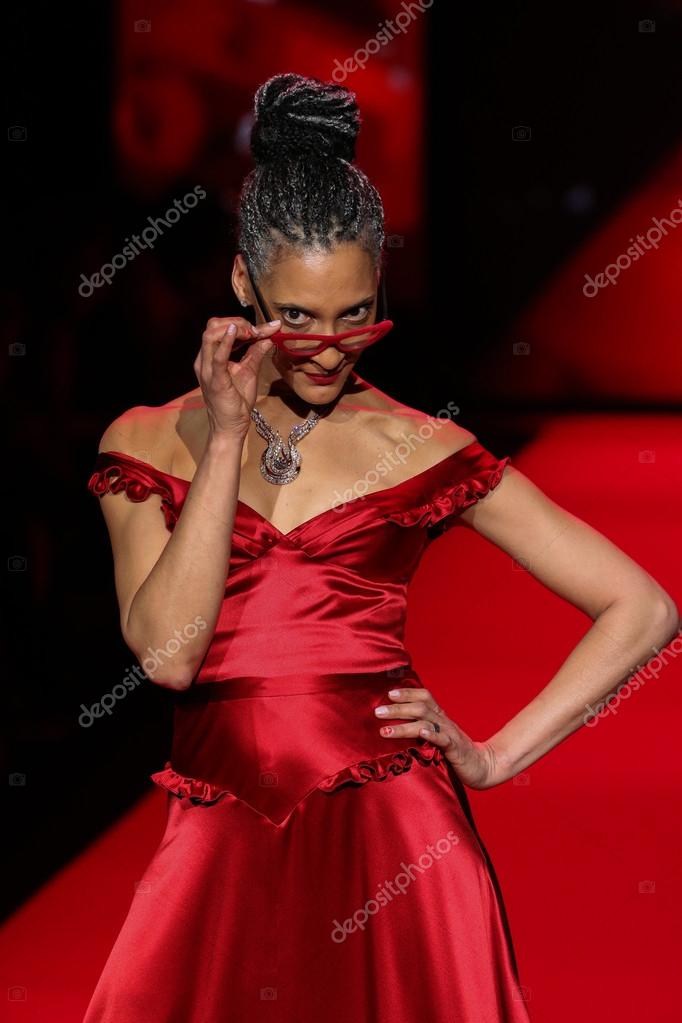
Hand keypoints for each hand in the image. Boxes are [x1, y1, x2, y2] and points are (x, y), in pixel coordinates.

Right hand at [194, 315, 280, 438]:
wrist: (231, 426)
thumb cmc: (237, 401)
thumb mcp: (249, 370)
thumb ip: (257, 351)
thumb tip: (270, 335)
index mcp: (210, 356)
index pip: (220, 328)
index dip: (241, 323)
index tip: (262, 329)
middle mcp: (204, 359)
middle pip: (213, 326)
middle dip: (236, 322)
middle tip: (256, 331)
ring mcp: (207, 369)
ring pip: (211, 335)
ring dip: (233, 328)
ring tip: (251, 333)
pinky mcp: (214, 379)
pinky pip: (217, 356)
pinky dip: (226, 341)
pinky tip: (236, 331)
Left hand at [374, 686, 502, 789]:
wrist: (483, 765)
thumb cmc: (455, 752)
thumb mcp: (438, 736)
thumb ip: (422, 728)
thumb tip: (395, 725)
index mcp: (439, 717)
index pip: (424, 697)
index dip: (407, 693)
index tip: (389, 694)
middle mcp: (443, 721)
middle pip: (420, 707)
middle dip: (398, 708)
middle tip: (377, 712)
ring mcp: (449, 734)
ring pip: (425, 722)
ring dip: (403, 725)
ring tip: (384, 731)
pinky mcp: (455, 749)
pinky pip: (442, 739)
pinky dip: (431, 734)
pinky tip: (420, 733)